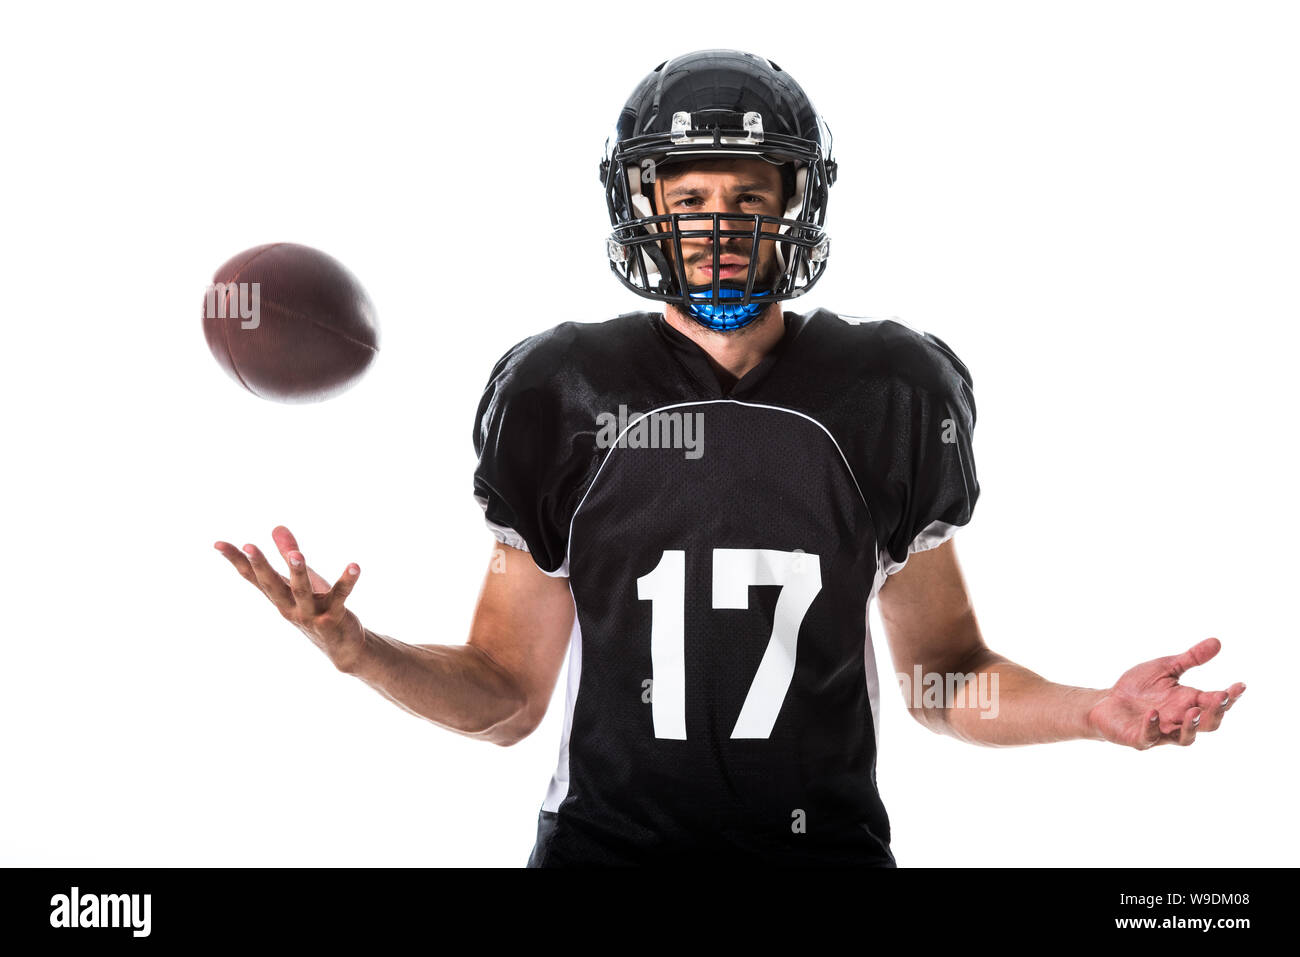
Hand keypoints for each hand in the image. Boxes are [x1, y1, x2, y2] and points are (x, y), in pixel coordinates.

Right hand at [214, 525, 365, 672]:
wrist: (341, 647)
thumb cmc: (316, 609)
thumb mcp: (300, 580)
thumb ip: (287, 554)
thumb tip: (276, 527)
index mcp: (279, 596)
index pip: (253, 577)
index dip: (236, 561)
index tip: (218, 544)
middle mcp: (289, 606)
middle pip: (271, 585)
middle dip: (261, 565)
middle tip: (249, 545)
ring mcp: (310, 614)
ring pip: (302, 592)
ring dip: (299, 573)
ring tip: (297, 554)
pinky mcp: (333, 617)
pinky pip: (340, 596)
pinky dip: (347, 581)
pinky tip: (354, 566)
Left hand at [1087, 637, 1244, 748]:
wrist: (1105, 701)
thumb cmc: (1137, 688)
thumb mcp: (1166, 668)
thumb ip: (1190, 659)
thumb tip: (1217, 641)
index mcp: (1188, 702)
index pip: (1215, 702)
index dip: (1230, 696)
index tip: (1240, 685)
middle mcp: (1179, 719)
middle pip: (1208, 724)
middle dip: (1216, 712)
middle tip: (1221, 697)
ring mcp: (1161, 731)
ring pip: (1185, 737)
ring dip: (1192, 726)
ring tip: (1194, 710)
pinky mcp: (1140, 738)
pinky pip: (1149, 737)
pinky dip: (1152, 726)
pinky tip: (1153, 713)